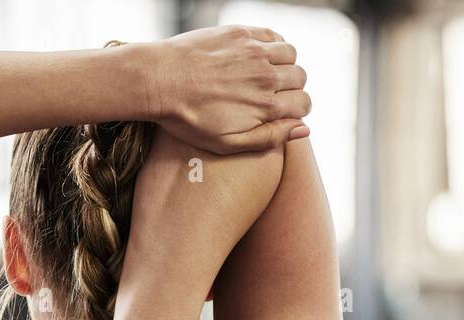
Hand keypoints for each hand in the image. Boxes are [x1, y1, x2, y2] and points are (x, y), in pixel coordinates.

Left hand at [144, 25, 310, 153]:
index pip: (304, 104)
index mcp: (266, 106)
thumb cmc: (189, 118)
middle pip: (300, 79)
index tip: (283, 112)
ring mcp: (254, 51)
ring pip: (291, 55)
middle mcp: (265, 76)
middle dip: (292, 89)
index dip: (297, 111)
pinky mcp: (241, 33)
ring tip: (267, 75)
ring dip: (285, 65)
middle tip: (273, 95)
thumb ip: (269, 138)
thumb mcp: (227, 143)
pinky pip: (273, 35)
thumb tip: (305, 130)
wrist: (158, 81)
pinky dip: (273, 46)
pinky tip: (259, 57)